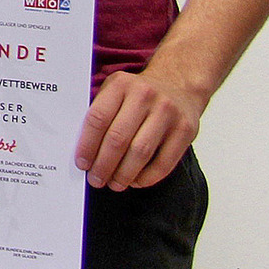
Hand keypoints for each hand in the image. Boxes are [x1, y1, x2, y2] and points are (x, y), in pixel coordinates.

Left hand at [76, 67, 204, 189]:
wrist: (179, 84)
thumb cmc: (138, 92)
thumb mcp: (115, 89)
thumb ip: (101, 113)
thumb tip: (84, 150)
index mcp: (120, 85)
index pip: (98, 119)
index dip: (87, 145)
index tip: (82, 163)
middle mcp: (145, 96)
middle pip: (118, 138)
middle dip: (104, 165)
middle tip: (96, 180)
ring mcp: (167, 112)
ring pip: (140, 152)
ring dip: (124, 174)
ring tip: (114, 184)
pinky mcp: (186, 130)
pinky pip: (165, 161)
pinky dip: (148, 177)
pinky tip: (136, 181)